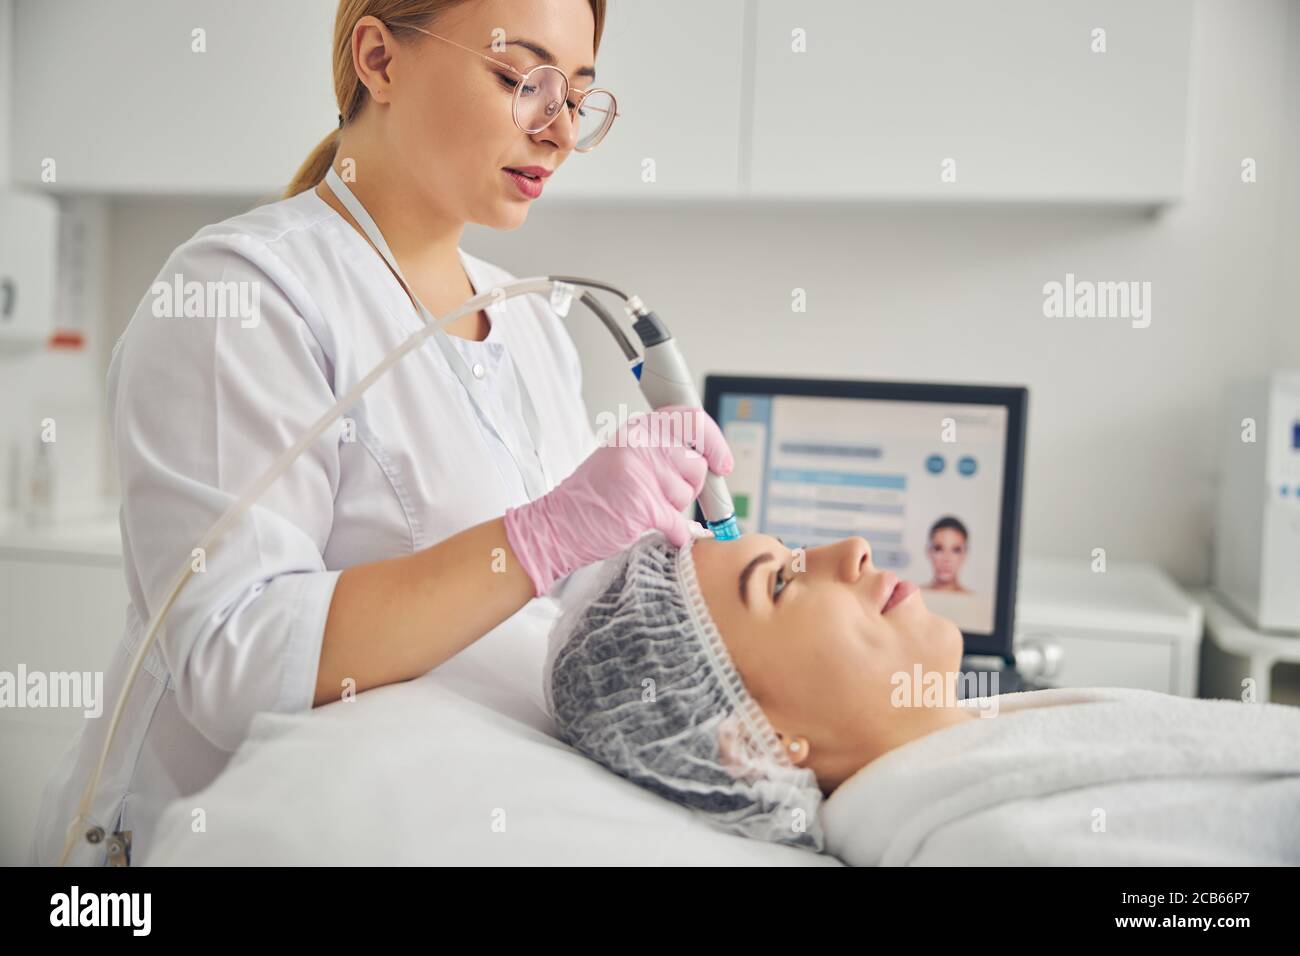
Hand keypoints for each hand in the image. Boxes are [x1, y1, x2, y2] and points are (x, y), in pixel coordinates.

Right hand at [504, 405, 733, 596]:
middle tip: (666, 497)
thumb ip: (661, 452)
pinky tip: (654, 529)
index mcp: (638, 429)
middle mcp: (640, 444)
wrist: (557, 525)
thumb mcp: (624, 458)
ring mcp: (642, 472)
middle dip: (691, 487)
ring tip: (642, 509)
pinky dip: (673, 534)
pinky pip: (679, 523)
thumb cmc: (592, 498)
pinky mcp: (643, 504)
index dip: (715, 442)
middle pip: (697, 463)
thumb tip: (706, 461)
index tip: (723, 463)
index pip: (692, 420)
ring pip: (688, 495)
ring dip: (673, 510)